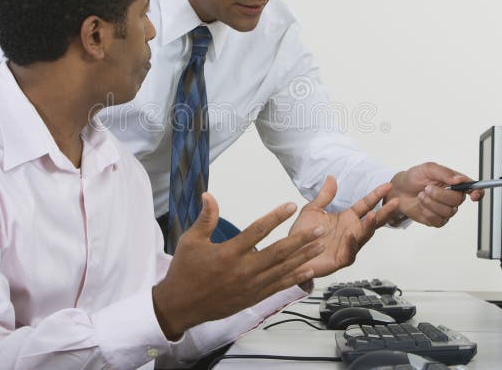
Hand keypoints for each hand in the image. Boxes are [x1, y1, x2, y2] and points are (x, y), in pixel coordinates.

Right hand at [152, 192, 324, 339]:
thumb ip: (205, 218)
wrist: (181, 306)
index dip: (276, 217)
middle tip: (320, 228)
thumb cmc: (185, 271)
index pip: (257, 231)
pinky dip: (296, 278)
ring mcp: (250, 286)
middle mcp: (243, 270)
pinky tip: (309, 269)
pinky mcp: (253, 298)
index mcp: (228, 253)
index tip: (291, 205)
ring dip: (304, 256)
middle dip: (301, 239)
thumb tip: (209, 195)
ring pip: (283, 270)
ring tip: (321, 244)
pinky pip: (279, 286)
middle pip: (278, 252)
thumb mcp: (190, 241)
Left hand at [288, 176, 398, 277]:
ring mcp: (348, 246)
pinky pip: (349, 252)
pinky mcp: (340, 259)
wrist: (290, 253)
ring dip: (369, 226)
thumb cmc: (303, 233)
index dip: (376, 196)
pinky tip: (351, 235)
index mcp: (347, 219)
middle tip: (395, 202)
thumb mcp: (312, 210)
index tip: (387, 185)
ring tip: (373, 215)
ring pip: (364, 236)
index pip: (365, 205)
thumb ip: (324, 196)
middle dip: (384, 212)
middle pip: (372, 221)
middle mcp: (351, 231)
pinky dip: (351, 244)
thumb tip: (331, 178)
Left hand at [388, 162, 480, 227]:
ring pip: (448, 212)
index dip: (477, 193)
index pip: (473, 188)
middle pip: (458, 200)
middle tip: (427, 188)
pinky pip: (438, 221)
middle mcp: (453, 197)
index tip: (473, 195)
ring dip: (431, 203)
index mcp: (455, 183)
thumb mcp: (427, 169)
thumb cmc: (414, 177)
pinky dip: (427, 212)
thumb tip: (459, 179)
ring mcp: (445, 209)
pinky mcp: (437, 220)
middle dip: (440, 195)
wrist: (399, 190)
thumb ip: (444, 173)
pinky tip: (421, 205)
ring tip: (421, 195)